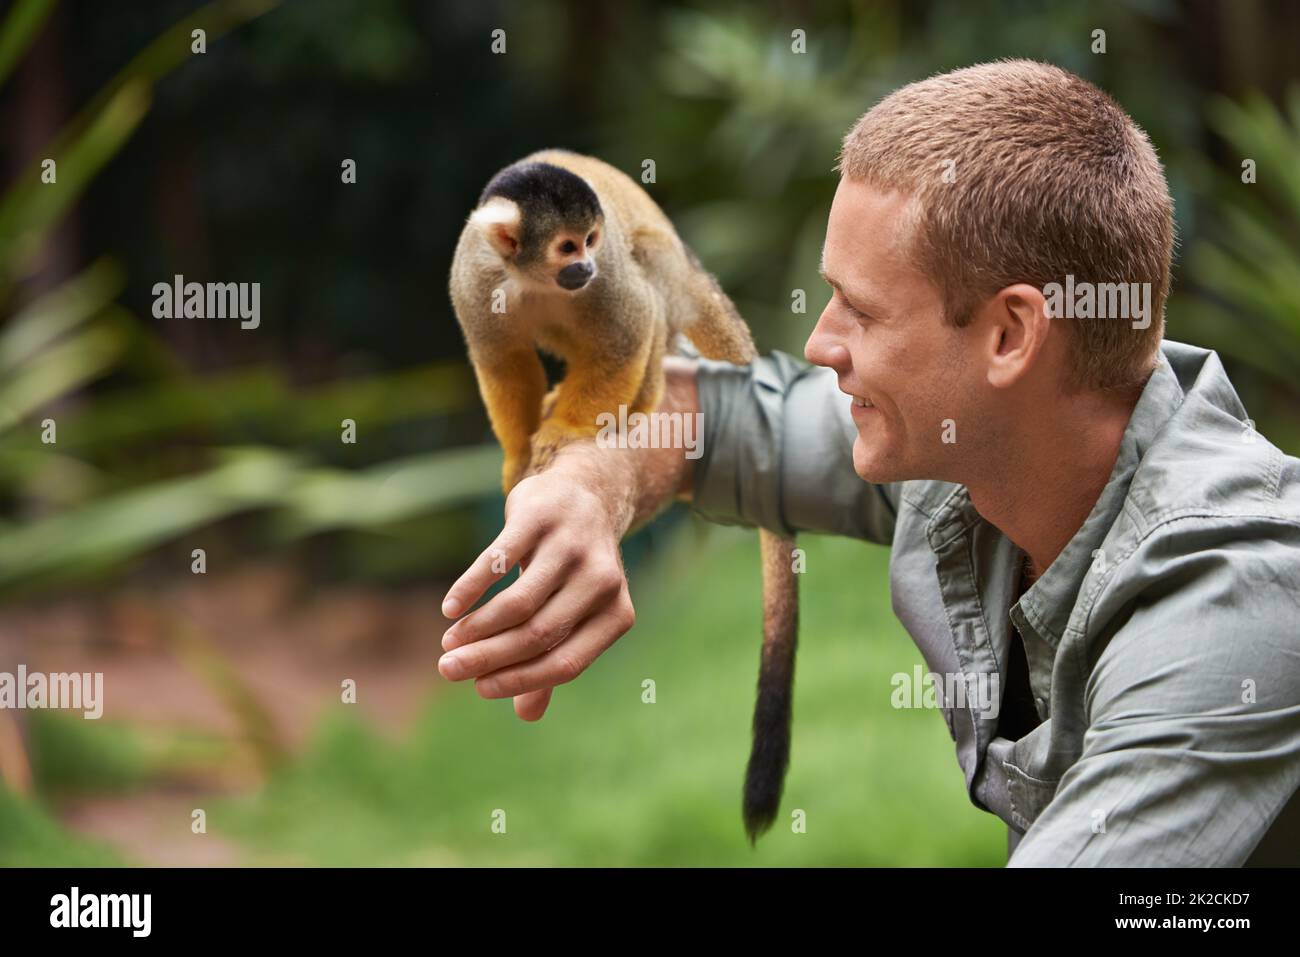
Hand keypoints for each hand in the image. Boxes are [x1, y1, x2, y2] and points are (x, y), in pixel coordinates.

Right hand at [438, 458, 636, 720]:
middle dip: (488, 658)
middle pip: (537, 635)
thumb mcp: (576, 612)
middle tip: (448, 669)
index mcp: (616, 614)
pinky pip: (498, 560)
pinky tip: (450, 608)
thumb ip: (553, 658)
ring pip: (518, 604)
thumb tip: (527, 716)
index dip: (520, 679)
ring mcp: (572, 546)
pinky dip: (471, 588)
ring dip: (477, 628)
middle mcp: (602, 581)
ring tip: (449, 641)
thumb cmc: (575, 569)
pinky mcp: (540, 517)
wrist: (587, 494)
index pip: (566, 663)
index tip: (480, 688)